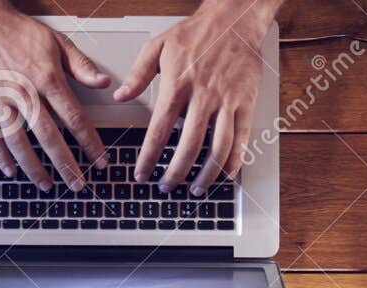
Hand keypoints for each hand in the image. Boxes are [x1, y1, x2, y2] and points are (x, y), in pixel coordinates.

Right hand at [0, 0, 108, 190]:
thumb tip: (104, 83)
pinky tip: (12, 171)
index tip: (99, 161)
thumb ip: (81, 65)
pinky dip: (1, 157)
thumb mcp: (56, 41)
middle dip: (66, 165)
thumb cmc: (16, 31)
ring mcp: (1, 100)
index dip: (90, 143)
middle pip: (50, 137)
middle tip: (77, 184)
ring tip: (47, 184)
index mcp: (47, 78)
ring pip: (20, 143)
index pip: (75, 118)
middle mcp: (25, 92)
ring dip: (35, 168)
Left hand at [114, 0, 273, 193]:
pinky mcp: (246, 103)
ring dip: (206, 174)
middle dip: (176, 173)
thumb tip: (120, 96)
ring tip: (196, 189)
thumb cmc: (196, 32)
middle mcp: (204, 95)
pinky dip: (233, 161)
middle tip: (166, 187)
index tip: (141, 174)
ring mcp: (227, 101)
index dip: (149, 156)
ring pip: (218, 148)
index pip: (160, 129)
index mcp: (179, 83)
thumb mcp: (159, 45)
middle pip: (189, 145)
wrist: (234, 19)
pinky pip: (242, 139)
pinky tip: (224, 174)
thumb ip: (138, 73)